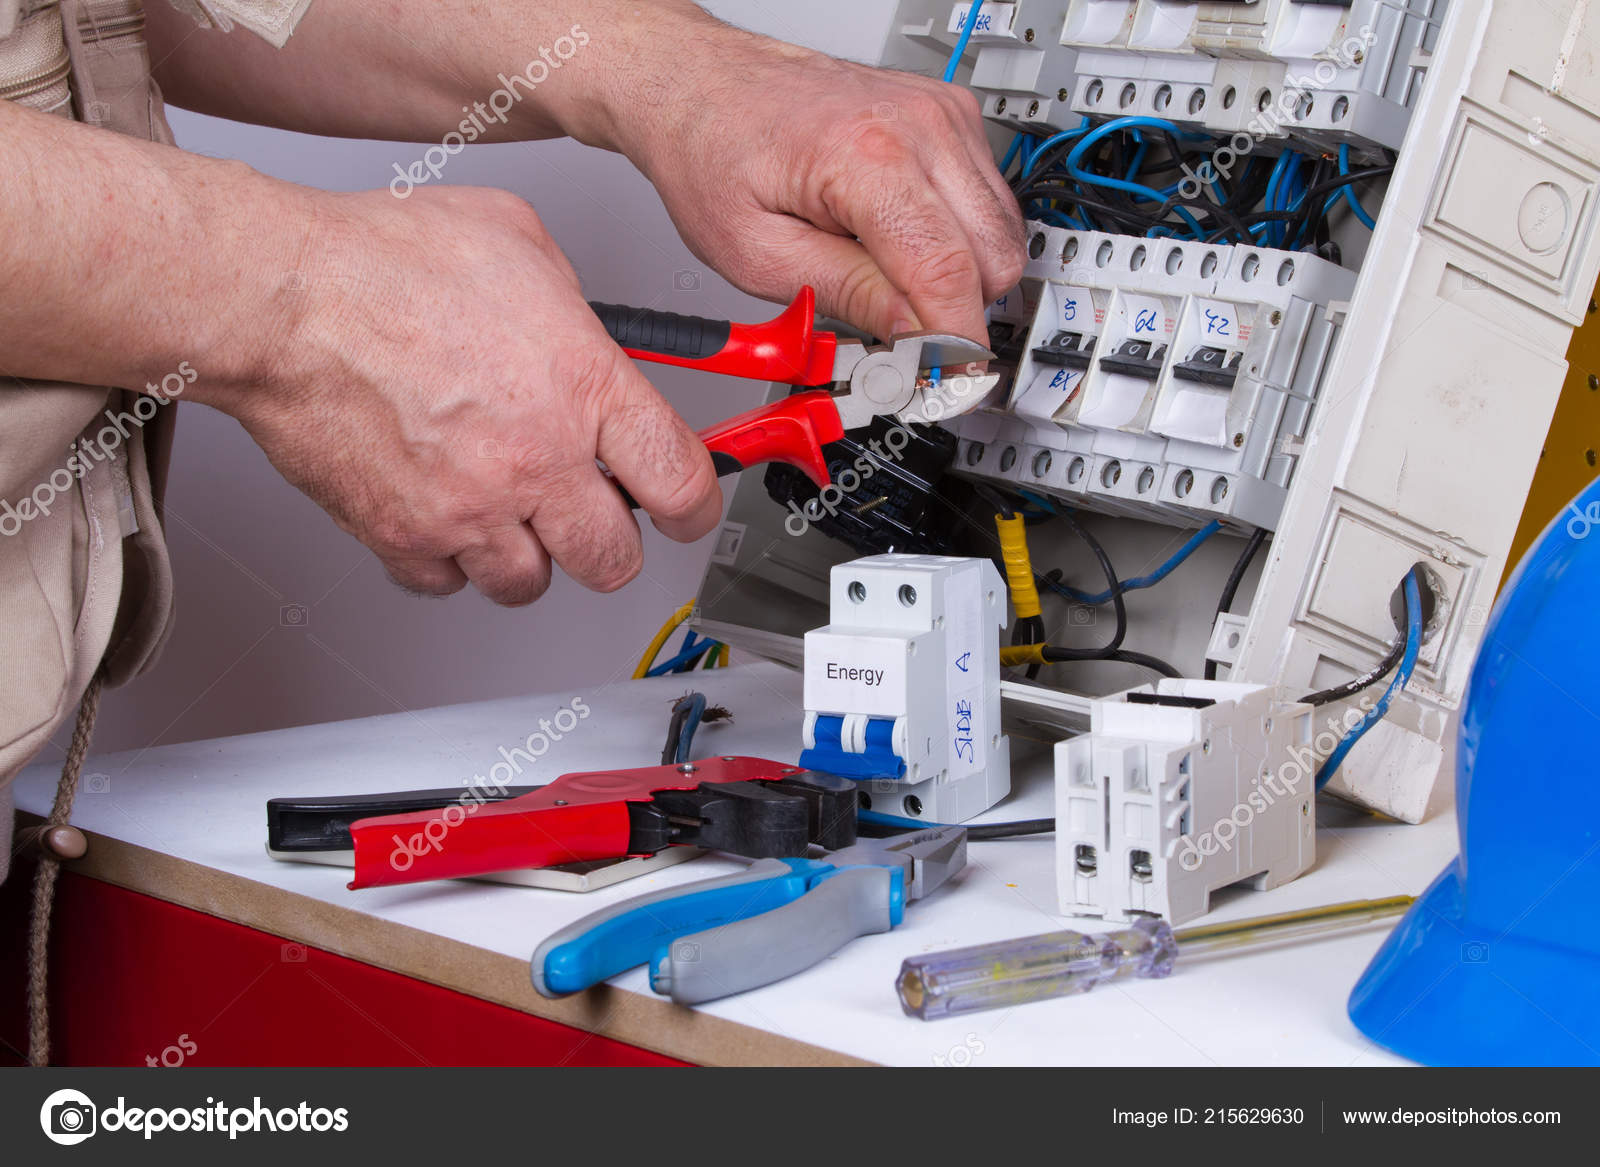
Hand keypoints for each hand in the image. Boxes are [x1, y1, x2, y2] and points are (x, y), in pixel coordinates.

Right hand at [205, 186, 720, 604]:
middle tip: (592, 511)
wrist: (281, 299)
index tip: (685, 504)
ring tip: (508, 508)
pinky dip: (450, 560)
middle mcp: (535, 461)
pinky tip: (444, 512)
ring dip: (528, 553)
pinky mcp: (403, 537)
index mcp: (583, 389)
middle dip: (611, 541)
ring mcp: (469, 508)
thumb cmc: (385, 262)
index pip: (681, 483)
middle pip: (614, 560)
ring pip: (531, 583)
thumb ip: (573, 304)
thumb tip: (583, 328)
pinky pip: (448, 583)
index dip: (695, 503)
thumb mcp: (519, 241)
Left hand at [616, 22, 1024, 345]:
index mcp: (868, 154)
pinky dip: (959, 236)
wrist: (704, 85)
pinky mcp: (951, 115)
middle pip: (993, 257)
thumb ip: (845, 296)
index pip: (946, 271)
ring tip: (887, 275)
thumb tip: (911, 338)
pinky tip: (901, 237)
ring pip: (1003, 233)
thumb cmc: (715, 152)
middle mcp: (920, 124)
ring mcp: (942, 114)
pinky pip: (990, 202)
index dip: (952, 341)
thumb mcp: (758, 255)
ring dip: (960, 274)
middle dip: (955, 310)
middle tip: (903, 337)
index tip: (946, 379)